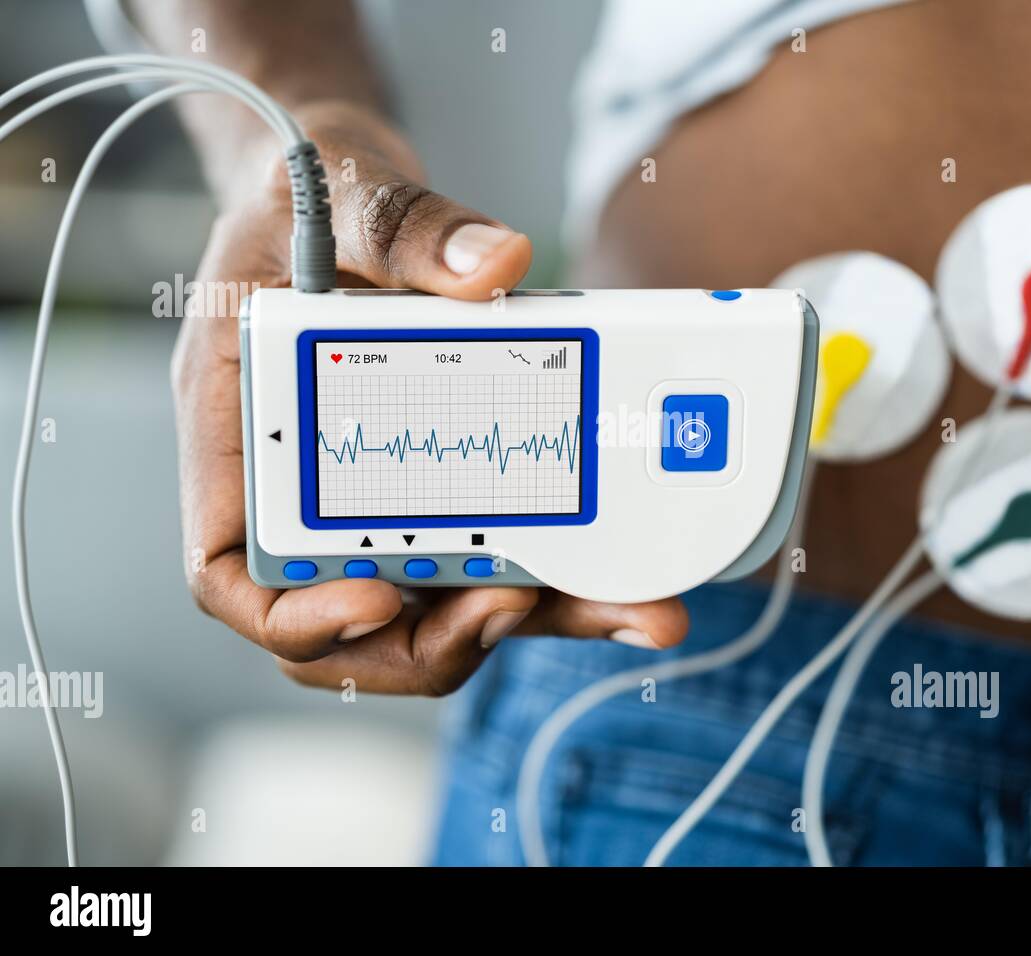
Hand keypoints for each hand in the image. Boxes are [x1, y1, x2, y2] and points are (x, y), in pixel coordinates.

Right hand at [172, 101, 688, 694]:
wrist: (350, 189)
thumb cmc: (311, 195)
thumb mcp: (346, 192)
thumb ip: (408, 227)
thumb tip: (496, 266)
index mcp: (239, 431)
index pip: (231, 573)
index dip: (296, 616)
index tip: (376, 598)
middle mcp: (306, 486)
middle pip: (352, 622)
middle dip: (439, 640)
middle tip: (520, 606)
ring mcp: (378, 497)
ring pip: (440, 605)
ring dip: (531, 620)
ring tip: (630, 611)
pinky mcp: (443, 487)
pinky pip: (492, 554)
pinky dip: (555, 576)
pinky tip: (627, 570)